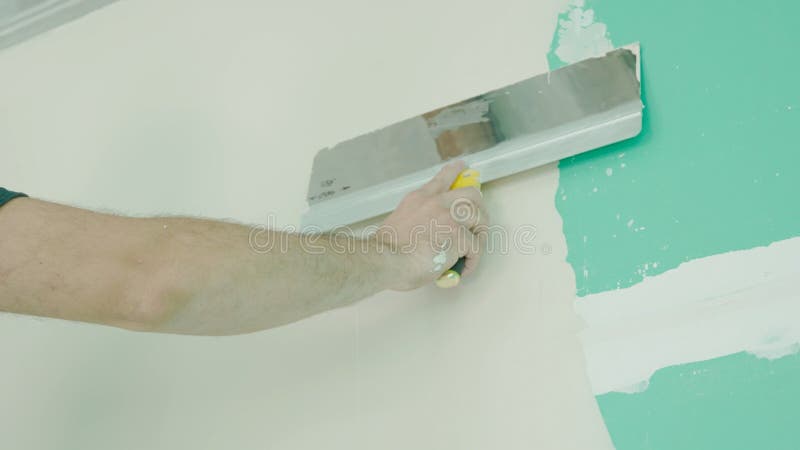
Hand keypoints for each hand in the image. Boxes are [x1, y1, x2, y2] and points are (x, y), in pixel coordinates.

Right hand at [377, 160, 488, 290]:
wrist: (383, 260)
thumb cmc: (386, 250)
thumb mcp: (400, 221)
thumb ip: (419, 220)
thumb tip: (431, 236)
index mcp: (420, 199)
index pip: (442, 179)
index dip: (456, 171)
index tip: (463, 166)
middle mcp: (436, 203)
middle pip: (471, 194)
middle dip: (479, 209)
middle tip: (477, 225)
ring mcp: (448, 217)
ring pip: (478, 216)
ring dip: (479, 234)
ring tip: (472, 250)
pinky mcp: (457, 235)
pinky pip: (475, 246)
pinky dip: (473, 259)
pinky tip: (464, 267)